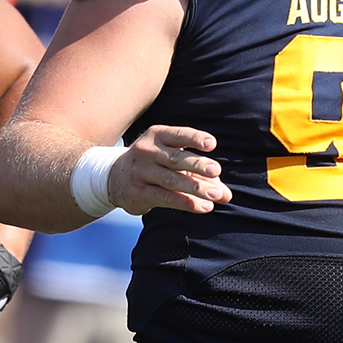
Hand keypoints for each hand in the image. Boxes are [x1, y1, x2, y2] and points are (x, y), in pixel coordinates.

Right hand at [109, 125, 230, 215]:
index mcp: (158, 136)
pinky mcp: (140, 193)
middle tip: (216, 171)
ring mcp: (141, 172)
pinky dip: (186, 203)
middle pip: (176, 159)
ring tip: (216, 195)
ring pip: (172, 180)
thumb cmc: (154, 164)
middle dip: (197, 165)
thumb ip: (200, 173)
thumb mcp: (172, 159)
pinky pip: (166, 198)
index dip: (195, 138)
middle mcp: (147, 151)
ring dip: (196, 188)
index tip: (212, 144)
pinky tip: (204, 207)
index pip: (178, 135)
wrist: (115, 178)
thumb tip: (226, 194)